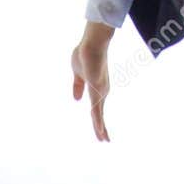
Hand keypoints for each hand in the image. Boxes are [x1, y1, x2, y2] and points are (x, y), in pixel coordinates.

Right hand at [71, 21, 113, 142]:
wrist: (91, 43)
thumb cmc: (85, 54)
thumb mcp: (77, 74)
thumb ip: (77, 86)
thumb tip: (77, 100)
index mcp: (96, 88)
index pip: (96, 108)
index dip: (98, 120)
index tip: (101, 130)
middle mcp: (102, 91)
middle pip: (100, 114)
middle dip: (102, 128)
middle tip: (106, 140)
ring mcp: (100, 91)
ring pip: (99, 114)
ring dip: (101, 128)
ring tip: (104, 139)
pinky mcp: (98, 89)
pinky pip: (97, 108)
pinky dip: (98, 120)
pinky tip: (99, 129)